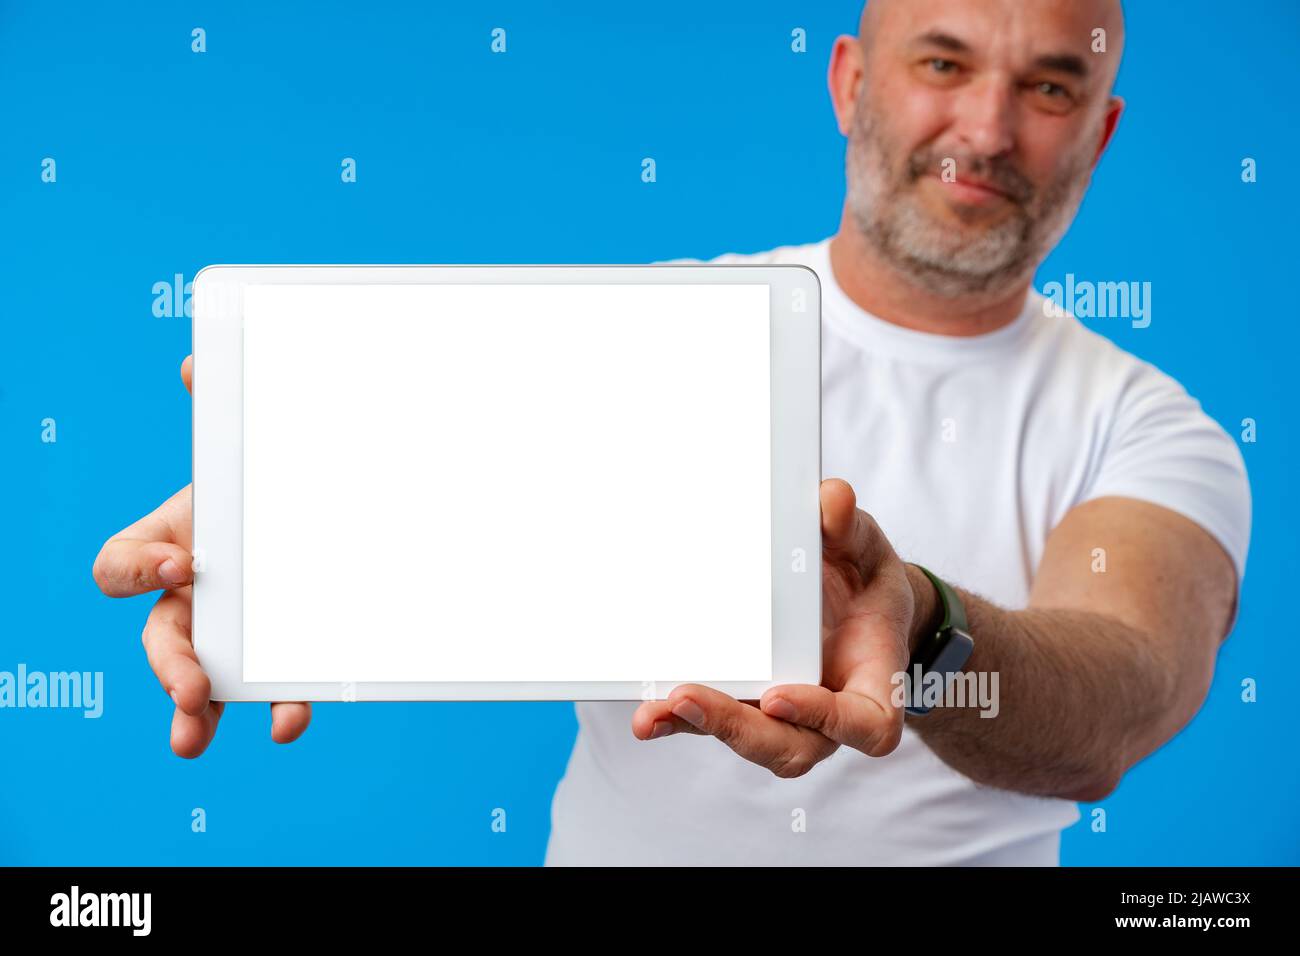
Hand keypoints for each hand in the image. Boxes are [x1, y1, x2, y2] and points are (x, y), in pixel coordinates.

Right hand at [91, 354, 311, 756]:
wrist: (323, 515)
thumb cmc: (272, 484)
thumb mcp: (253, 447)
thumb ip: (224, 408)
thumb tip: (195, 363)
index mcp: (174, 545)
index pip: (122, 566)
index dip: (137, 569)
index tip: (184, 564)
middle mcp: (196, 598)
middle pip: (160, 638)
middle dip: (167, 663)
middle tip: (191, 684)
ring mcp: (236, 633)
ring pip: (202, 680)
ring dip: (195, 711)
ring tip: (193, 738)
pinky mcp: (280, 655)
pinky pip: (271, 690)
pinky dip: (278, 708)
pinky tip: (289, 723)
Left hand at [631, 478, 930, 777]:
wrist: (852, 598)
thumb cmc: (863, 579)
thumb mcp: (864, 547)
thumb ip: (849, 529)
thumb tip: (831, 500)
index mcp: (872, 681)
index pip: (865, 724)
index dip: (826, 718)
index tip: (778, 695)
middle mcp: (829, 712)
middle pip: (792, 746)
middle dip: (739, 729)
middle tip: (689, 699)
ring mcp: (786, 716)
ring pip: (751, 741)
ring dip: (700, 728)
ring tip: (653, 712)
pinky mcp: (750, 706)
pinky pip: (719, 720)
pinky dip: (683, 718)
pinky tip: (649, 711)